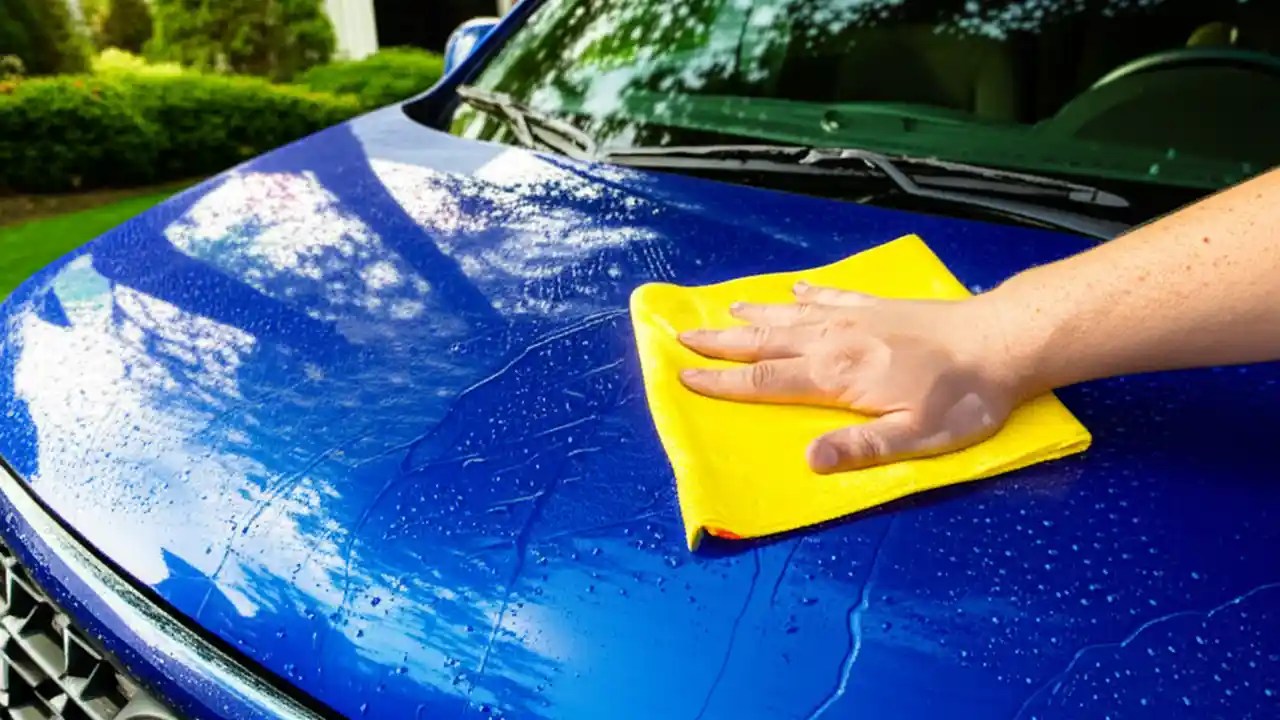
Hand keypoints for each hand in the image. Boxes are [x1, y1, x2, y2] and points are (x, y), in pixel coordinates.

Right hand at [678, 282, 1025, 473]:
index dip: (724, 384)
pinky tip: (792, 291)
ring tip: (723, 312)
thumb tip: (808, 460)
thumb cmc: (963, 397)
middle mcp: (836, 342)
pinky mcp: (878, 306)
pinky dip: (804, 295)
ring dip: (753, 316)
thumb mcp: (916, 437)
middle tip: (682, 338)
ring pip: (790, 317)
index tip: (686, 379)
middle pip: (766, 343)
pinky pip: (829, 297)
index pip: (767, 382)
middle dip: (722, 344)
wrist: (1002, 340)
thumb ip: (860, 448)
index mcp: (837, 376)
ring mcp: (856, 319)